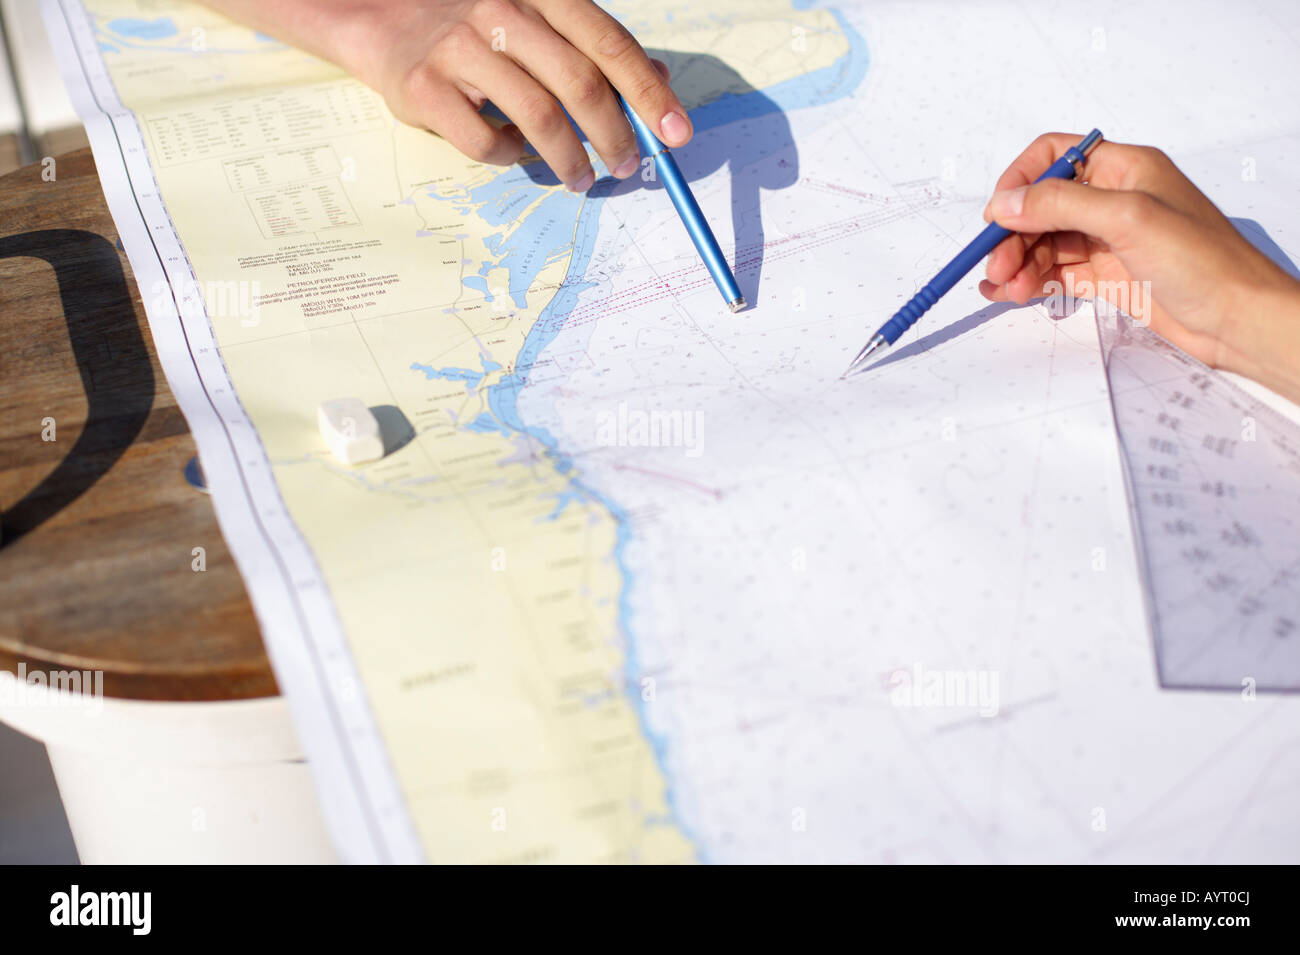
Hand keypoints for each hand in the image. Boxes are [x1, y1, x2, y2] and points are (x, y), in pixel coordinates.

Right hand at [204, 0, 691, 190]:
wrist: (380, 13)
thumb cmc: (476, 22)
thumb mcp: (539, 18)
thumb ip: (595, 48)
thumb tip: (658, 87)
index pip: (608, 42)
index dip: (648, 92)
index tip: (676, 134)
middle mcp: (501, 10)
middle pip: (577, 85)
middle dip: (613, 137)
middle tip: (626, 169)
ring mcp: (459, 48)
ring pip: (535, 119)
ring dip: (568, 159)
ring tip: (580, 179)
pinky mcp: (424, 88)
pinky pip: (484, 141)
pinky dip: (510, 158)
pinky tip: (516, 154)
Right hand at [979, 133, 1299, 400]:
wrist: (1237, 319)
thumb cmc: (1205, 262)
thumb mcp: (1128, 219)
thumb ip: (1061, 205)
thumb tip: (1007, 202)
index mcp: (1124, 169)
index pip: (1056, 156)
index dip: (1022, 180)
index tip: (998, 213)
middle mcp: (1113, 200)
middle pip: (1042, 206)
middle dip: (1014, 234)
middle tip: (996, 264)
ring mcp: (1108, 240)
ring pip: (1044, 242)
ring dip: (1019, 262)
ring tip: (1006, 287)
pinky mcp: (1106, 276)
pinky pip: (1054, 272)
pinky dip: (1029, 280)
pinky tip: (1010, 292)